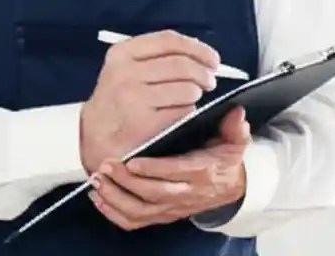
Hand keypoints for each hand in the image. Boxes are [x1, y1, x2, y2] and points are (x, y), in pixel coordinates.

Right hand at [79, 30, 221, 172]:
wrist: (93, 135)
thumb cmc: (117, 99)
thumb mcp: (124, 68)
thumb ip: (156, 57)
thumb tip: (201, 55)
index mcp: (122, 53)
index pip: (169, 41)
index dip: (197, 48)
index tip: (212, 59)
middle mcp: (126, 72)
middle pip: (182, 65)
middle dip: (204, 74)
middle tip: (209, 82)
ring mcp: (134, 98)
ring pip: (187, 89)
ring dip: (196, 94)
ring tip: (192, 98)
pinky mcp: (144, 122)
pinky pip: (183, 112)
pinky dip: (188, 113)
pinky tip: (180, 114)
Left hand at [88, 106, 250, 229]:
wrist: (229, 188)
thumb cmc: (224, 160)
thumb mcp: (234, 142)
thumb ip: (234, 129)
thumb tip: (237, 113)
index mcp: (201, 173)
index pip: (175, 173)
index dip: (154, 169)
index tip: (132, 161)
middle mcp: (185, 194)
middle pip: (153, 194)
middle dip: (127, 182)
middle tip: (106, 165)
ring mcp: (171, 208)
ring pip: (140, 210)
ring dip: (116, 198)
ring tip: (97, 180)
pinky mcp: (161, 215)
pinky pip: (135, 221)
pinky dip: (114, 213)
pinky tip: (98, 198)